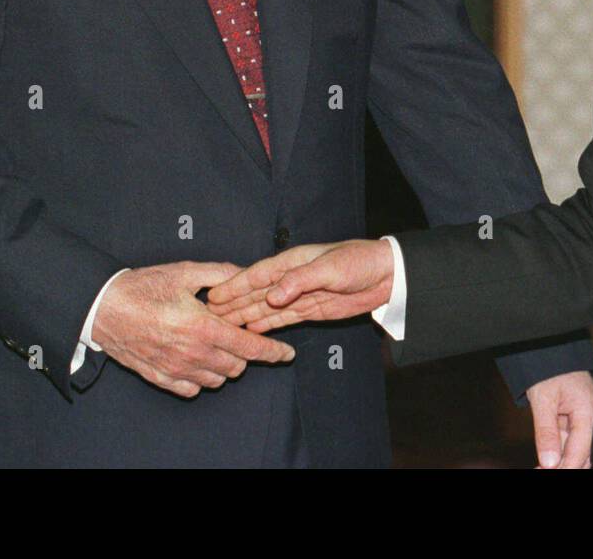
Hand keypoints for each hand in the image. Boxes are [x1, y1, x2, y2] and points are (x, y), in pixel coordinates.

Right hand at [92, 261, 294, 397]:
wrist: (103, 307)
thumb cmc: (144, 287)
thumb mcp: (185, 272)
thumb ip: (221, 273)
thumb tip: (246, 274)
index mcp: (203, 327)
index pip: (249, 347)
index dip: (272, 352)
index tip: (286, 353)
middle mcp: (192, 354)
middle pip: (236, 366)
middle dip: (244, 352)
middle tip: (236, 333)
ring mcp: (175, 369)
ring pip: (216, 379)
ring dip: (223, 365)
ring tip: (214, 343)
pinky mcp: (159, 377)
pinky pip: (191, 388)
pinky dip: (200, 377)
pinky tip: (196, 358)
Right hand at [206, 240, 393, 331]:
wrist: (384, 275)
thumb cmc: (358, 262)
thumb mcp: (330, 268)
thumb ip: (300, 280)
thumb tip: (273, 295)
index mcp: (292, 262)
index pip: (256, 274)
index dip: (234, 285)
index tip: (212, 295)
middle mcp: (291, 278)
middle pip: (255, 292)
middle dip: (232, 303)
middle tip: (208, 315)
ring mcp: (299, 295)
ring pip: (265, 307)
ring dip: (244, 315)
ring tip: (222, 325)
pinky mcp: (309, 309)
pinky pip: (282, 319)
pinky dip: (265, 324)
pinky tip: (250, 329)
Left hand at [526, 371, 592, 467]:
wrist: (549, 351)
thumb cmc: (549, 369)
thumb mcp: (543, 399)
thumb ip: (546, 432)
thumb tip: (549, 463)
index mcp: (587, 410)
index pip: (581, 449)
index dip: (566, 466)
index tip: (549, 473)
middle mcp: (590, 416)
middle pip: (583, 453)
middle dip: (564, 466)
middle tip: (541, 471)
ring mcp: (583, 418)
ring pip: (576, 450)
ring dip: (560, 462)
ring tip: (540, 468)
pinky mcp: (574, 419)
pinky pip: (569, 441)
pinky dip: (558, 452)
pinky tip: (545, 461)